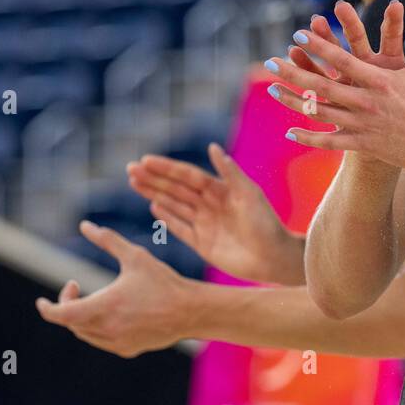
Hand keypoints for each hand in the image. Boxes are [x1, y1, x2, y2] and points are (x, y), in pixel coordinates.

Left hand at [35, 221, 192, 358]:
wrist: (190, 311)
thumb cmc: (163, 281)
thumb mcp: (135, 256)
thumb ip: (108, 240)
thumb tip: (85, 226)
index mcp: (103, 306)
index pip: (60, 314)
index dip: (46, 308)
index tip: (41, 301)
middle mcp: (106, 329)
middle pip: (71, 322)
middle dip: (68, 304)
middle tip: (75, 287)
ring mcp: (116, 342)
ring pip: (84, 333)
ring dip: (80, 317)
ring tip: (94, 298)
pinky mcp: (126, 349)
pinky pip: (101, 340)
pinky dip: (97, 327)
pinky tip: (112, 313)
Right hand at [127, 143, 303, 284]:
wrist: (273, 258)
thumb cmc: (266, 224)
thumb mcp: (249, 194)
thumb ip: (230, 172)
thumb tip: (212, 147)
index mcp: (221, 190)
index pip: (187, 175)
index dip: (167, 168)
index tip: (145, 160)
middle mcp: (210, 204)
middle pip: (176, 188)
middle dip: (154, 178)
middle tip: (130, 169)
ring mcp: (205, 223)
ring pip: (174, 205)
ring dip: (154, 194)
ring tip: (134, 182)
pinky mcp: (203, 244)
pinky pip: (180, 228)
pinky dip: (167, 218)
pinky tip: (154, 207)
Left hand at [264, 0, 404, 175]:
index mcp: (380, 80)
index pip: (343, 59)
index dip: (319, 46)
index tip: (298, 33)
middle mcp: (367, 102)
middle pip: (322, 85)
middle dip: (294, 73)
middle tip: (270, 61)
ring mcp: (362, 125)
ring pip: (320, 112)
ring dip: (293, 102)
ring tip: (272, 91)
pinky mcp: (363, 145)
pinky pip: (329, 141)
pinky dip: (308, 138)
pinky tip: (289, 132)